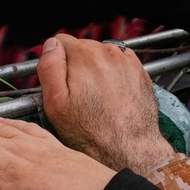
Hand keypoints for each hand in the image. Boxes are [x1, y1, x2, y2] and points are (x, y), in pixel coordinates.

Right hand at [39, 34, 175, 175]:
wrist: (128, 148)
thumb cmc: (91, 132)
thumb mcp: (56, 103)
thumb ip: (50, 67)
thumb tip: (50, 45)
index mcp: (84, 56)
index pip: (61, 41)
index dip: (57, 61)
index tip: (61, 81)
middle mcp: (108, 53)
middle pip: (82, 47)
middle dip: (76, 65)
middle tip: (78, 95)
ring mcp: (126, 61)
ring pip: (101, 55)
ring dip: (96, 69)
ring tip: (96, 98)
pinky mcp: (139, 71)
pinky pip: (120, 63)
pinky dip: (114, 74)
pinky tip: (111, 95)